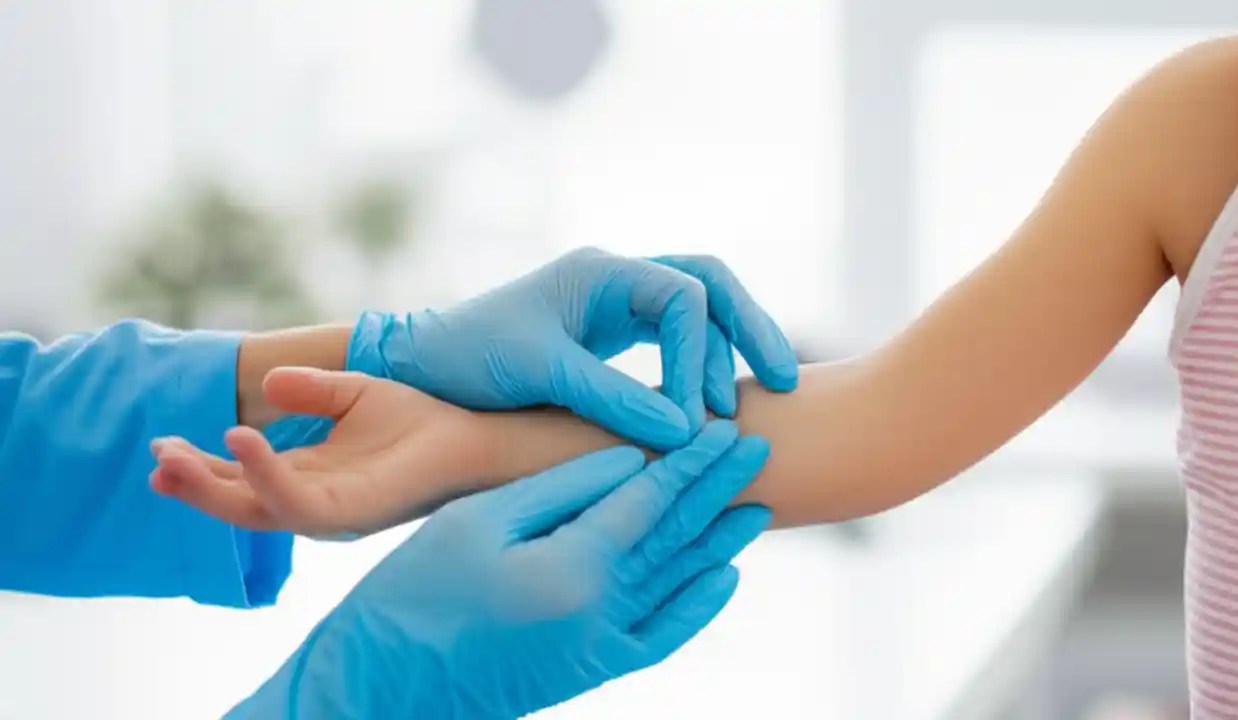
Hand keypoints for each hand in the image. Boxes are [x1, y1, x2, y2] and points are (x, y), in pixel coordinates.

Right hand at [150, 367, 496, 537]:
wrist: (468, 435)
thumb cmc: (416, 421)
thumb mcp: (352, 393)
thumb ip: (311, 390)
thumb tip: (268, 380)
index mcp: (306, 475)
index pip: (240, 479)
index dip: (199, 467)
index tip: (161, 445)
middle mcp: (312, 499)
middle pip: (237, 503)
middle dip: (191, 485)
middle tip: (154, 460)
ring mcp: (330, 511)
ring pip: (256, 511)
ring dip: (211, 487)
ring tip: (172, 459)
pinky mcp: (352, 511)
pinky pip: (296, 501)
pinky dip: (264, 474)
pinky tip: (239, 442)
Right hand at [226, 421, 771, 718]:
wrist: (385, 687)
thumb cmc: (414, 593)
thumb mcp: (477, 521)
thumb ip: (560, 489)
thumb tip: (628, 461)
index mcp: (574, 567)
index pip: (652, 500)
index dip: (691, 461)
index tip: (725, 428)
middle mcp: (603, 612)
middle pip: (678, 537)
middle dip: (718, 489)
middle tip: (760, 447)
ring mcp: (603, 646)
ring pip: (680, 582)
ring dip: (721, 540)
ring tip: (757, 503)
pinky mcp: (593, 670)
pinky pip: (665, 636)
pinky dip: (699, 606)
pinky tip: (723, 577)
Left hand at [348, 247, 797, 448]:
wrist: (425, 363)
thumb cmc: (469, 359)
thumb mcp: (538, 373)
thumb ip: (610, 397)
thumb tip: (684, 432)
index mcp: (602, 273)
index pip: (685, 297)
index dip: (702, 357)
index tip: (695, 418)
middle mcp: (618, 279)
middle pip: (712, 287)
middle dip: (750, 329)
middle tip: (783, 382)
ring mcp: (619, 305)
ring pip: (702, 312)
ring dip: (731, 352)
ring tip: (756, 402)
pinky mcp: (614, 335)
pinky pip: (678, 340)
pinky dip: (703, 367)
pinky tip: (716, 406)